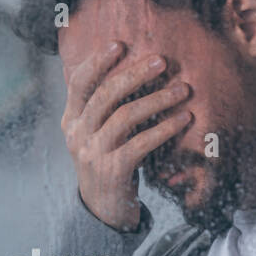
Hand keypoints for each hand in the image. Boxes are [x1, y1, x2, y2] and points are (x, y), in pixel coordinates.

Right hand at [61, 41, 192, 230]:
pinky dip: (165, 128)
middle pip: (105, 95)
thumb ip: (102, 107)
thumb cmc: (107, 162)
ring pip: (125, 117)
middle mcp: (77, 135)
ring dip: (158, 100)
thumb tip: (127, 67)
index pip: (79, 83)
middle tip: (161, 60)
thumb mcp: (95, 134)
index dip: (97, 61)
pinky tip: (184, 119)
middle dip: (135, 74)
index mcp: (71, 121)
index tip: (120, 44)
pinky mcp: (113, 171)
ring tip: (183, 89)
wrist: (102, 211)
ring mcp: (93, 154)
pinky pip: (142, 143)